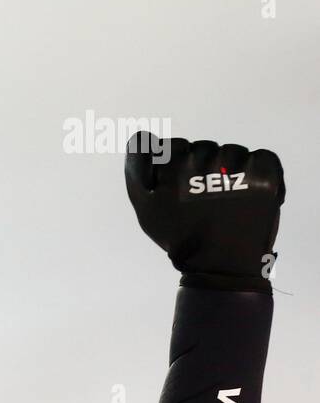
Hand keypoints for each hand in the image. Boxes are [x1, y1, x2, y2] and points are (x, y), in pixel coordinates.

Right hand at [125, 133, 283, 290]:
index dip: (173, 167)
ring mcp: (237, 167)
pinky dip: (258, 171)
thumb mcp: (144, 208)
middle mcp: (204, 160)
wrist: (220, 264)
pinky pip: (263, 157)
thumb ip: (136, 170)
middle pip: (203, 149)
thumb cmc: (179, 236)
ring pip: (232, 152)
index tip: (179, 189)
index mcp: (172, 165)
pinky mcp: (266, 175)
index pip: (173, 146)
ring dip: (230, 170)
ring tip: (227, 199)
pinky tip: (249, 192)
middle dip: (202, 169)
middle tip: (204, 199)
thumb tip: (142, 138)